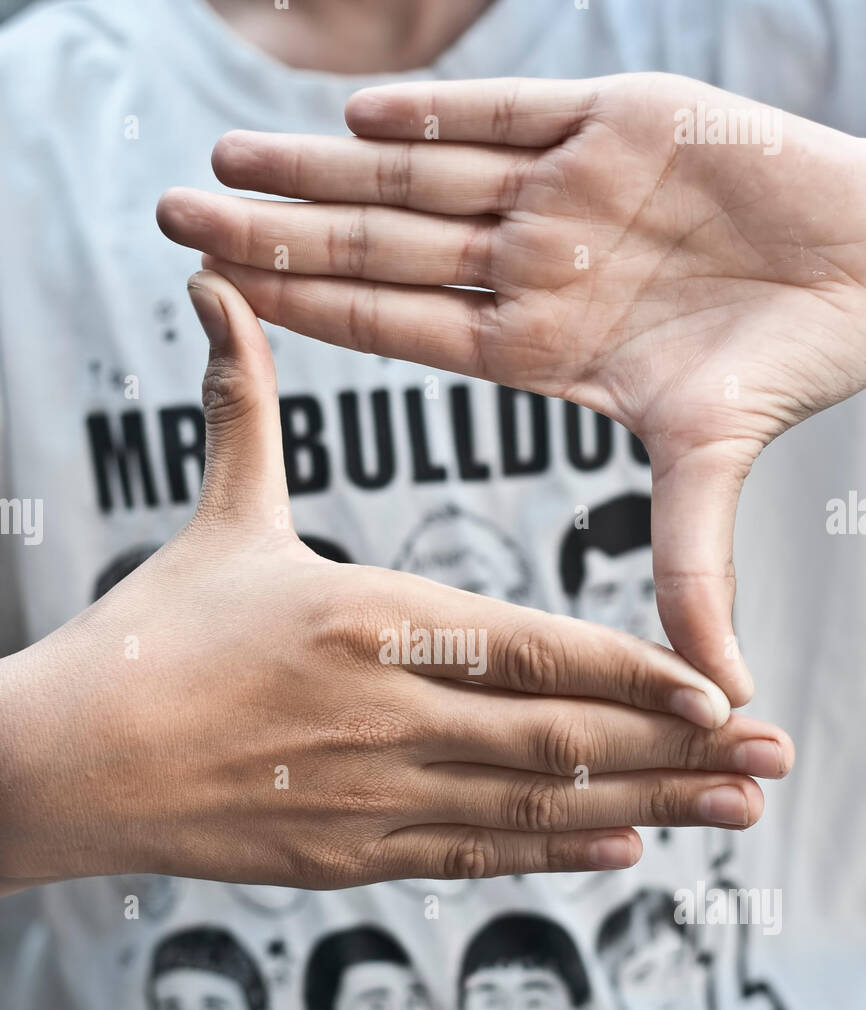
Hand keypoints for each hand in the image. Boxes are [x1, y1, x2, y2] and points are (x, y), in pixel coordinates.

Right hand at [0, 273, 792, 893]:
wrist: (76, 759)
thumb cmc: (154, 633)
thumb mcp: (220, 518)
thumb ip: (243, 408)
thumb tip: (211, 293)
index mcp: (374, 620)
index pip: (535, 653)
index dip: (635, 677)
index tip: (718, 693)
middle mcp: (391, 715)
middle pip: (562, 742)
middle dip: (678, 756)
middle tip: (771, 766)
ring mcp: (376, 794)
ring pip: (534, 809)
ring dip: (643, 812)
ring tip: (728, 816)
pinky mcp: (352, 854)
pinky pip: (474, 857)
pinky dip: (552, 854)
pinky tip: (620, 853)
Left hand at [156, 74, 865, 702]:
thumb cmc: (788, 359)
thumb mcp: (711, 461)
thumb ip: (689, 561)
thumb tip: (713, 693)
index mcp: (536, 345)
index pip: (396, 323)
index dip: (308, 305)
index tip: (219, 291)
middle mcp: (535, 267)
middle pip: (382, 245)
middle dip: (280, 227)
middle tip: (174, 209)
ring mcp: (567, 191)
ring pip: (424, 173)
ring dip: (326, 165)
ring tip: (232, 152)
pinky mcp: (617, 118)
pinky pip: (511, 112)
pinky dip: (440, 110)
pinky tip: (357, 115)